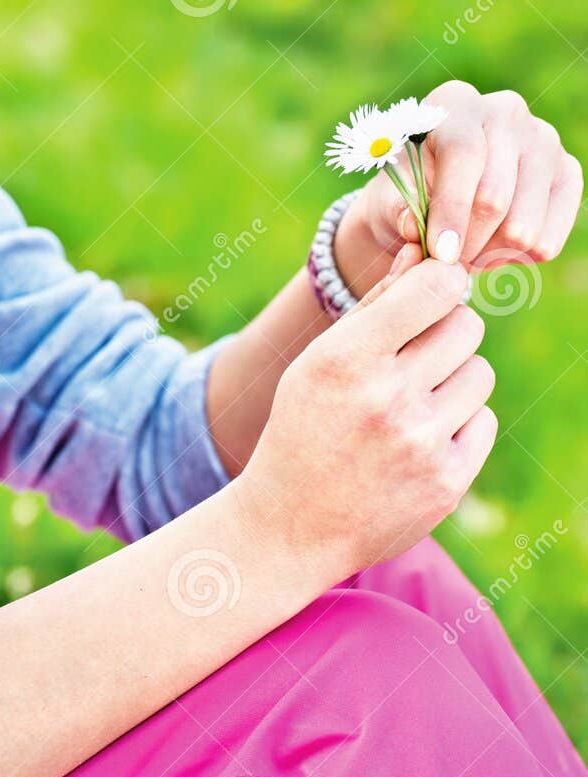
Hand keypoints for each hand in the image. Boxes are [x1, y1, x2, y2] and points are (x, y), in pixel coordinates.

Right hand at [239, 246, 495, 582]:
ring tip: (415, 399)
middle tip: (419, 351)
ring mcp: (421, 443)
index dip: (443, 282)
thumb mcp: (319, 360)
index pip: (437, 288)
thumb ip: (374, 304)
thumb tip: (422, 251)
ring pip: (480, 372)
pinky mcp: (447, 482)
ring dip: (455, 378)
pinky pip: (484, 421)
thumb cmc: (304, 427)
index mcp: (347, 358)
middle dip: (448, 329)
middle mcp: (387, 398)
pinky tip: (421, 437)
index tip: (434, 292)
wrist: (292, 525)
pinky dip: (459, 423)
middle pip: (466, 326)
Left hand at [337, 81, 581, 284]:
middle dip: (465, 243)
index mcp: (455, 102)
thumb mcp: (386, 196)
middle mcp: (506, 110)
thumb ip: (394, 209)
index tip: (441, 253)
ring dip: (488, 256)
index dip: (451, 208)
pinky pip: (547, 241)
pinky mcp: (568, 174)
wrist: (439, 196)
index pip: (464, 153)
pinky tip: (492, 247)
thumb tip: (412, 225)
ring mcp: (544, 141)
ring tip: (465, 254)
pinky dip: (516, 259)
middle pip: (495, 196)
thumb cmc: (405, 191)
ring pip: (524, 226)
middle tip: (444, 261)